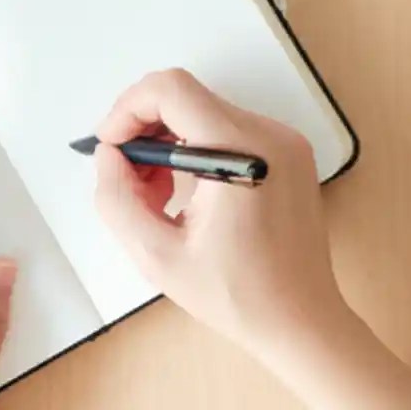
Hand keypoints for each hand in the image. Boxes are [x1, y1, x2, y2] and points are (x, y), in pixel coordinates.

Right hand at [93, 69, 341, 349]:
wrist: (301, 322)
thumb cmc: (239, 297)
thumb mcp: (156, 255)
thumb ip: (117, 197)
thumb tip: (109, 155)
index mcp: (241, 152)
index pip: (170, 89)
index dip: (127, 108)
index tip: (111, 146)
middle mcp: (269, 135)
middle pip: (186, 98)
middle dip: (144, 132)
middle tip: (128, 180)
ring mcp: (284, 142)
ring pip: (203, 113)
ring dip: (168, 144)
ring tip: (157, 197)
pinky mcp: (287, 154)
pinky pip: (227, 131)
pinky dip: (195, 151)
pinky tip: (186, 195)